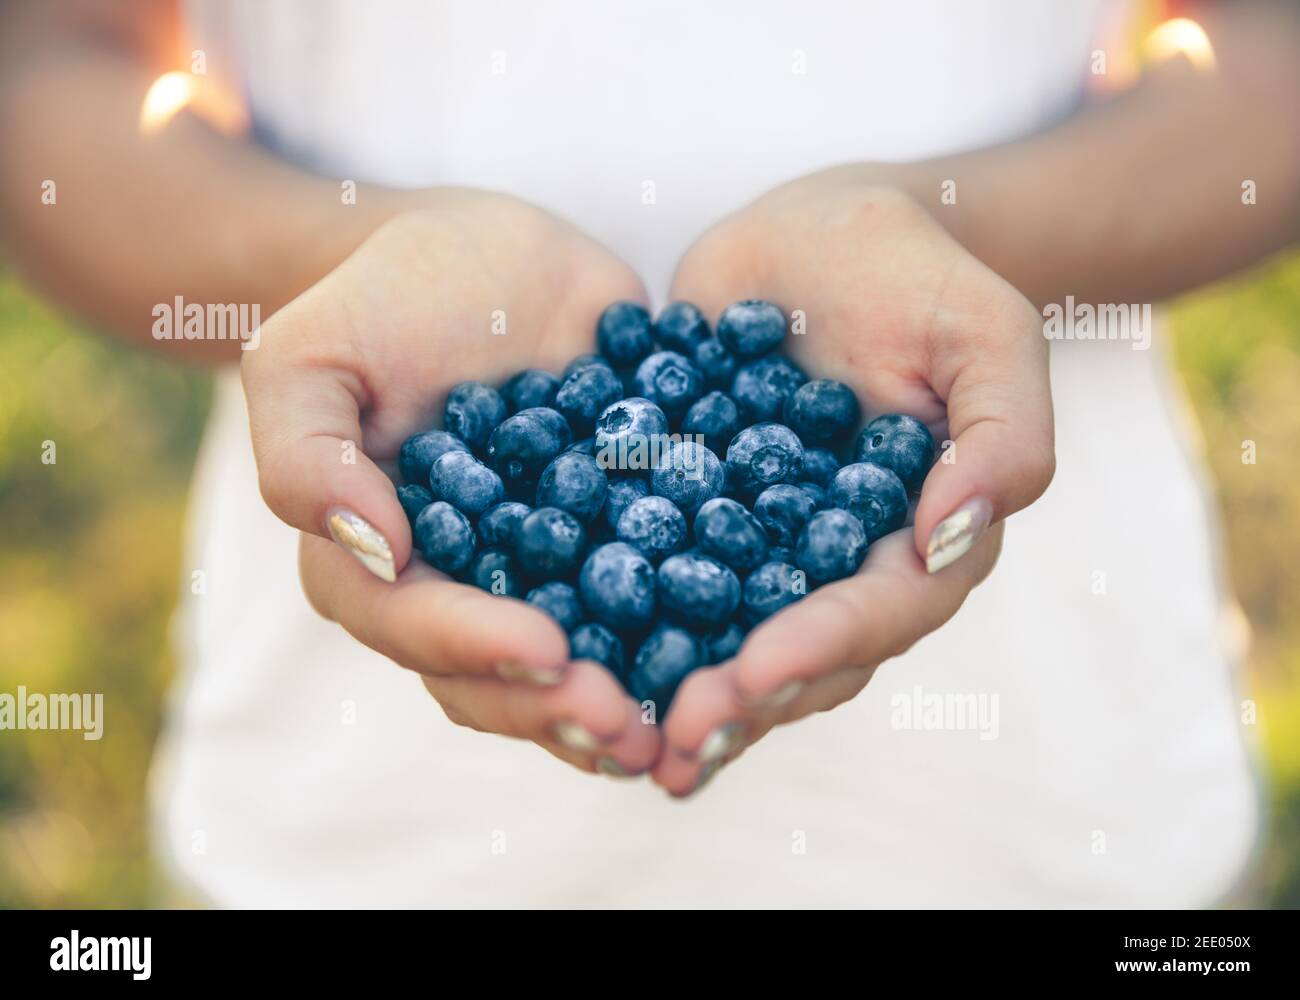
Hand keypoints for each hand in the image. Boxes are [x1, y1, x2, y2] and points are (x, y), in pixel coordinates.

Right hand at [242, 191, 658, 777]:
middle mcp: (458, 588)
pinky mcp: (612, 544)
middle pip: (496, 675)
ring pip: (571, 666)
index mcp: (374, 562)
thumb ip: (307, 455)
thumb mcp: (310, 354)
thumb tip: (373, 551)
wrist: (488, 254)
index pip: (412, 625)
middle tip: (628, 725)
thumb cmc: (384, 299)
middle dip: (557, 706)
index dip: (475, 646)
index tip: (546, 649)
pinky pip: (645, 605)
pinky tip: (732, 660)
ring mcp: (540, 575)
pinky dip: (682, 638)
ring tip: (676, 727)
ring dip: (622, 703)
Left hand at [653, 175, 1054, 795]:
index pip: (877, 614)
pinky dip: (608, 610)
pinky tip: (551, 637)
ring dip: (669, 686)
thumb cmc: (916, 276)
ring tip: (611, 730)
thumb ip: (1001, 432)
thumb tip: (954, 535)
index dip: (819, 649)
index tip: (755, 674)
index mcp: (916, 542)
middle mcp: (833, 565)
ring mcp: (756, 548)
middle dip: (737, 701)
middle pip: (795, 656)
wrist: (818, 233)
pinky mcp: (687, 514)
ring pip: (719, 636)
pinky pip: (649, 569)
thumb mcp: (985, 332)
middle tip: (673, 740)